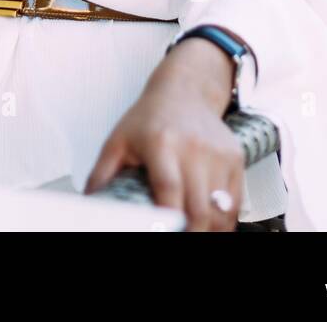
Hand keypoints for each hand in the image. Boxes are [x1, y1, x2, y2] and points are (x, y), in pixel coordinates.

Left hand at [83, 38, 243, 230]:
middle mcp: (192, 147)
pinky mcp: (234, 158)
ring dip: (209, 228)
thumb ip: (102, 173)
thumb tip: (91, 200)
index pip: (168, 187)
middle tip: (178, 235)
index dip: (167, 216)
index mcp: (160, 142)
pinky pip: (235, 200)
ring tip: (192, 231)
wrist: (184, 92)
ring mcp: (217, 153)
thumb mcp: (119, 140)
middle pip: (198, 205)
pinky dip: (224, 219)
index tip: (162, 229)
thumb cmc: (149, 118)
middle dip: (191, 231)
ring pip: (220, 208)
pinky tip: (209, 224)